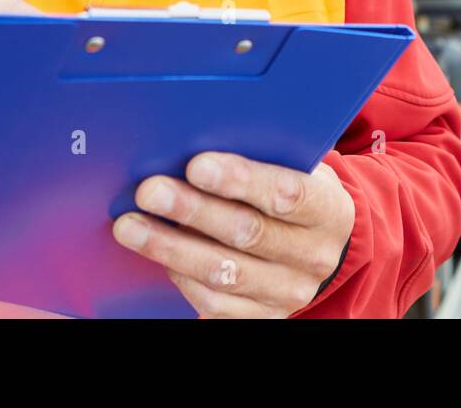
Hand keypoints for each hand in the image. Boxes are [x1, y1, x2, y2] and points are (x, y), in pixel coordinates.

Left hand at [112, 152, 354, 317]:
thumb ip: (263, 156)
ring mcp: (289, 293)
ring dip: (170, 247)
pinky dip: (181, 277)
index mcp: (330, 211)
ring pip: (224, 274)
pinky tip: (157, 253)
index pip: (287, 194)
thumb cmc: (294, 190)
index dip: (241, 179)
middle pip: (248, 234)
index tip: (196, 165)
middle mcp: (314, 257)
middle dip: (192, 210)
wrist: (319, 247)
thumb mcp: (297, 167)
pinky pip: (215, 305)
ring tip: (131, 225)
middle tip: (149, 191)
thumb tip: (194, 141)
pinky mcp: (263, 318)